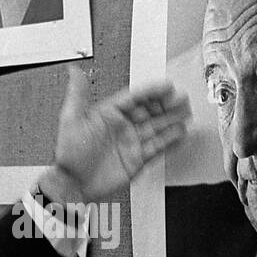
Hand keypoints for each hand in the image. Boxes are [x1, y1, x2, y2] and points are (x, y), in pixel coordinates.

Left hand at [40, 64, 191, 203]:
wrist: (74, 185)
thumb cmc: (70, 154)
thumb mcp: (71, 119)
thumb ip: (78, 94)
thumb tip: (75, 71)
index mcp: (108, 114)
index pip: (135, 98)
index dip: (152, 91)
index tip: (167, 86)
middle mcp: (122, 127)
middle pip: (150, 111)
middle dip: (167, 105)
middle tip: (182, 98)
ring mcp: (131, 143)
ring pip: (157, 128)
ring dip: (172, 120)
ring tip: (186, 113)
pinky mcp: (137, 160)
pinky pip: (157, 148)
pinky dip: (170, 141)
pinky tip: (181, 134)